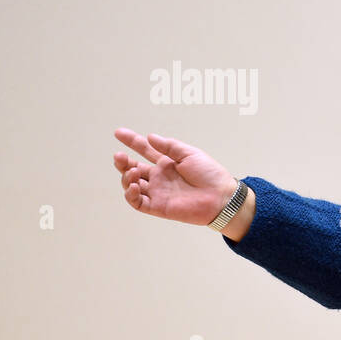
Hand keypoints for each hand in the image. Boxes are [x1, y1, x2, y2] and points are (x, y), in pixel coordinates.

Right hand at [113, 128, 237, 225]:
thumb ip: (169, 146)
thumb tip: (150, 137)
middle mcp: (160, 178)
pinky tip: (135, 185)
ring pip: (132, 185)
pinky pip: (138, 203)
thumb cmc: (210, 174)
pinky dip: (131, 195)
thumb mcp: (189, 154)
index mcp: (167, 163)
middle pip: (133, 168)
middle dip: (123, 162)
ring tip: (134, 172)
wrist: (221, 196)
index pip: (144, 151)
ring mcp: (158, 192)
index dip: (132, 141)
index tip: (118, 133)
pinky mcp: (158, 207)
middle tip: (120, 156)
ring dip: (127, 177)